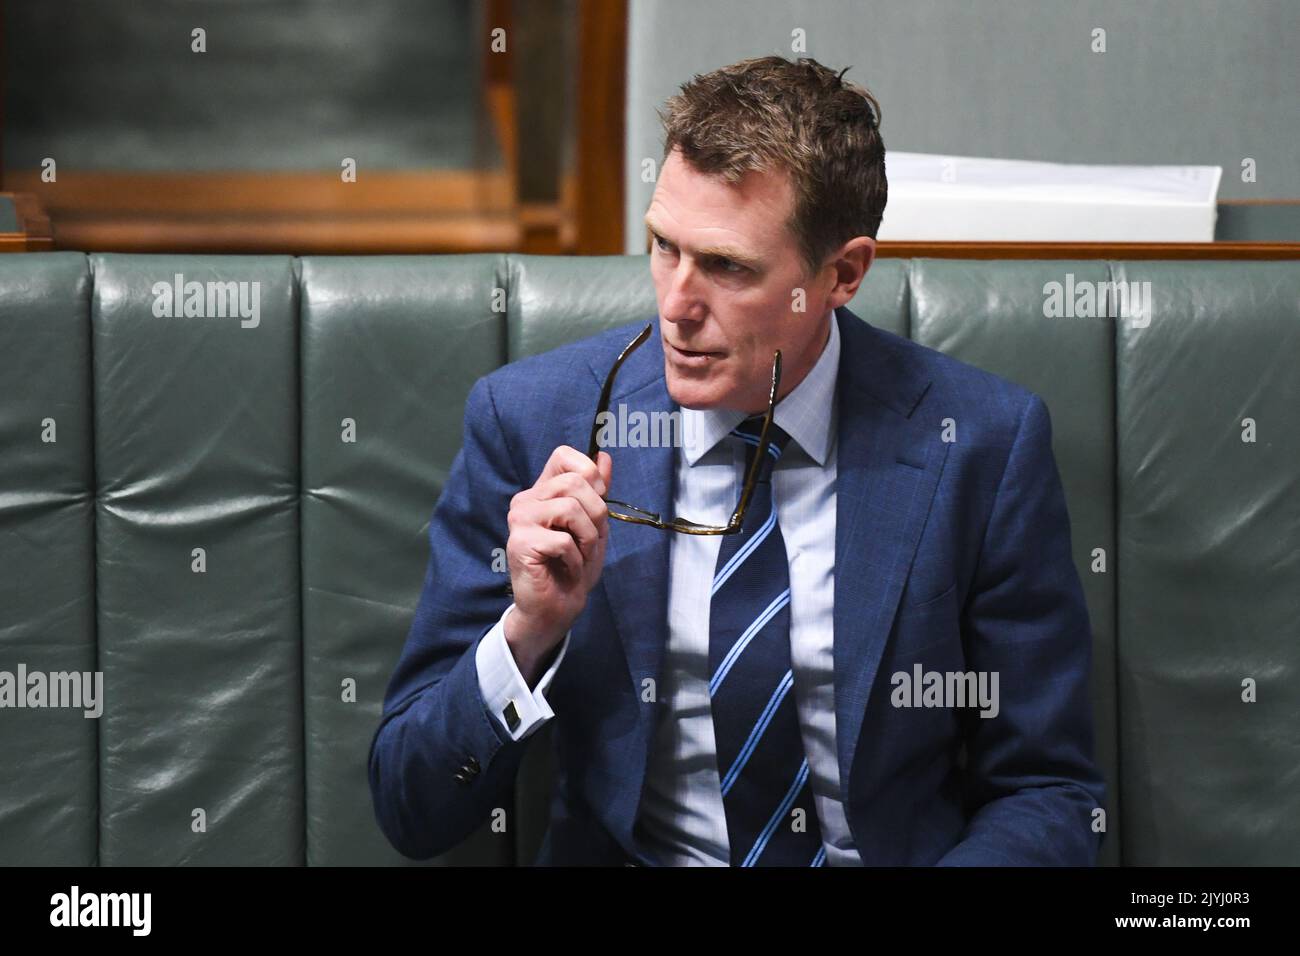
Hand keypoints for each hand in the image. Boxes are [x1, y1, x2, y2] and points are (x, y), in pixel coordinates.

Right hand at [503, 446, 612, 676]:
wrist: (557, 608)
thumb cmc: (573, 567)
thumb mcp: (594, 525)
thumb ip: (597, 491)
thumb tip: (604, 456)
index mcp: (542, 492)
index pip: (563, 455)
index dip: (588, 472)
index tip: (597, 500)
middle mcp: (526, 501)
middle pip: (575, 483)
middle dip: (597, 514)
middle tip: (589, 541)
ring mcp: (520, 520)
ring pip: (571, 508)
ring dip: (587, 539)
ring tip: (579, 556)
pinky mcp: (521, 543)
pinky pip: (564, 540)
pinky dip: (575, 559)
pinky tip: (566, 569)